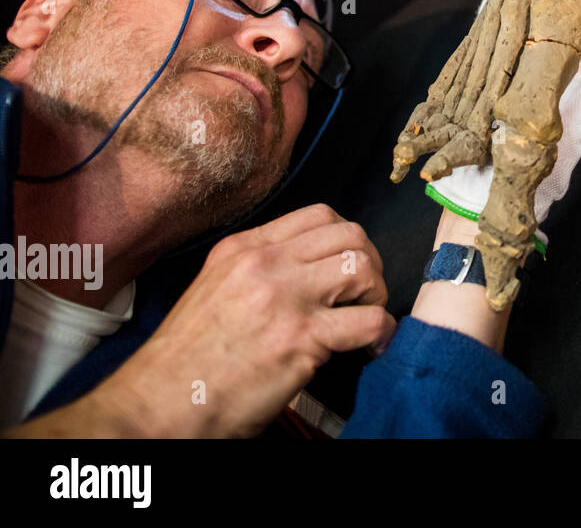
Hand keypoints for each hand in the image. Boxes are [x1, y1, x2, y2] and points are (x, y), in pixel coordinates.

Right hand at [87, 204, 393, 436]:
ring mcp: (284, 298)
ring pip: (362, 268)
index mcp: (243, 249)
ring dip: (376, 295)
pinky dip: (380, 335)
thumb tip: (308, 274)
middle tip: (364, 295)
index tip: (347, 269)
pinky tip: (370, 349)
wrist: (157, 406)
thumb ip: (258, 273)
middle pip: (350, 235)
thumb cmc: (186, 362)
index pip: (318, 216)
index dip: (345, 240)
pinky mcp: (299, 338)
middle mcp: (264, 265)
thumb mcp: (214, 290)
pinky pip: (368, 321)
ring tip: (364, 321)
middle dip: (369, 263)